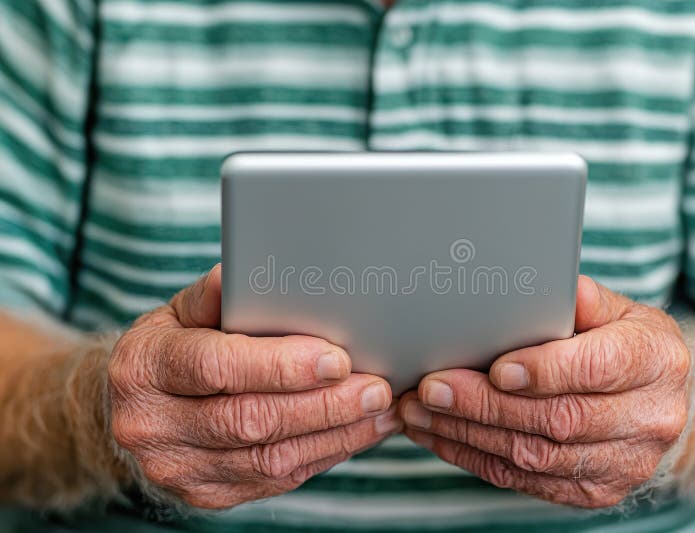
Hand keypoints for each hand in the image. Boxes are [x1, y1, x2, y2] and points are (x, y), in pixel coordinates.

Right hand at [108, 265, 399, 508]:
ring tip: (380, 412)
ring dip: (335, 435)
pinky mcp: (205, 494)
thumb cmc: (171, 348)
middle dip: (324, 405)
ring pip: (269, 459)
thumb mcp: (181, 311)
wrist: (133, 409)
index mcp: (144, 366)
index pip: (217, 367)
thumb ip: (217, 294)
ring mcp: (177, 468)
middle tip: (376, 388)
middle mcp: (152, 425)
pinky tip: (355, 433)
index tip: (336, 359)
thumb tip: (253, 269)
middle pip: (251, 419)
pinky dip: (323, 455)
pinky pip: (274, 480)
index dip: (280, 366)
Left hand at [399, 276, 689, 507]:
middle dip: (486, 405)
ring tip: (420, 413)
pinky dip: (476, 458)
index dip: (545, 370)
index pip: (599, 367)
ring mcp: (626, 463)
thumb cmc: (626, 344)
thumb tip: (551, 287)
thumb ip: (583, 301)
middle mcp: (650, 418)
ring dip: (468, 435)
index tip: (495, 367)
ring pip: (536, 456)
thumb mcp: (616, 309)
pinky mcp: (597, 491)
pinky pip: (527, 480)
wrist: (661, 402)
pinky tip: (442, 437)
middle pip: (559, 419)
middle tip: (431, 388)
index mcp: (656, 360)